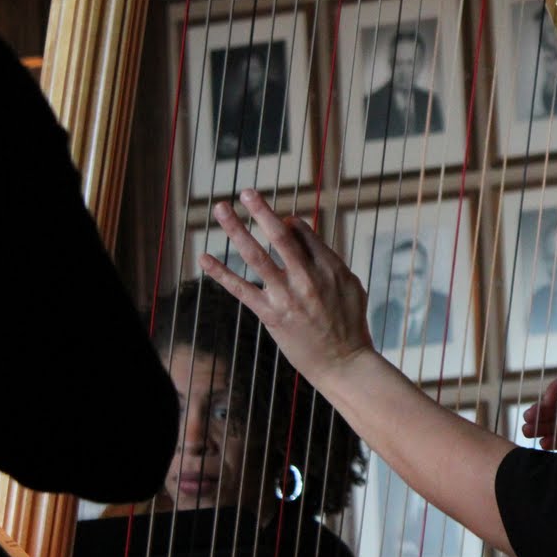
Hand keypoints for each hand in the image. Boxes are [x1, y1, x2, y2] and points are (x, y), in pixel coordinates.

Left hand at [199, 189, 374, 385]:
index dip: (287, 222)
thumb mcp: (352, 287)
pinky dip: (220, 272)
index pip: (303, 232)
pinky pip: (241, 289)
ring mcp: (288, 295)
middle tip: (245, 192)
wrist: (345, 364)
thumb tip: (309, 239)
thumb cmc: (351, 327)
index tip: (277, 220)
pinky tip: (204, 258)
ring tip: (220, 209)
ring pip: (257, 255)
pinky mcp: (272, 315)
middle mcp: (308, 277)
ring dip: (236, 229)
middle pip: (280, 235)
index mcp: (330, 267)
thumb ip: (331, 261)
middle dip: (261, 210)